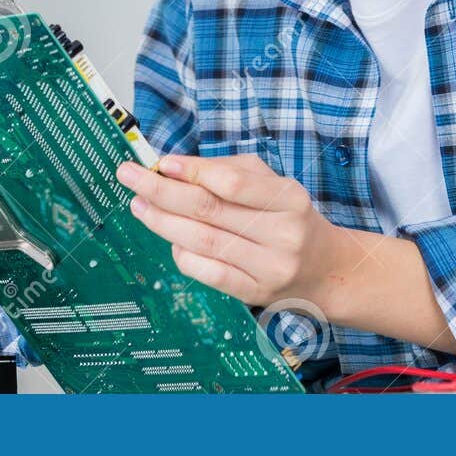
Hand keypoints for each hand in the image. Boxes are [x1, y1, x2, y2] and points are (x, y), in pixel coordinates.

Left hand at [115, 153, 348, 313]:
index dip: (193, 172)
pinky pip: (208, 273)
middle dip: (162, 191)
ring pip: (203, 242)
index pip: (232, 184)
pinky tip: (168, 239)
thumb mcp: (272, 183)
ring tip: (138, 205)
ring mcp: (269, 268)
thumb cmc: (289, 216)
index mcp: (289, 198)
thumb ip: (227, 171)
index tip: (161, 163)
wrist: (325, 269)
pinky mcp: (254, 293)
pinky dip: (182, 254)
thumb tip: (175, 167)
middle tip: (130, 176)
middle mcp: (282, 234)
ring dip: (163, 222)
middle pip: (209, 211)